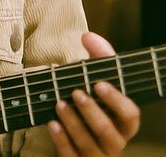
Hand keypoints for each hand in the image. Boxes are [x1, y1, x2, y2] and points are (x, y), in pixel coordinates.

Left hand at [48, 32, 140, 155]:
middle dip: (92, 112)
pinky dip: (61, 140)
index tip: (99, 84)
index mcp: (123, 122)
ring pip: (89, 145)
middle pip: (109, 132)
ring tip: (58, 103)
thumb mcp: (95, 79)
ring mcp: (97, 154)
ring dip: (73, 123)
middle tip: (76, 92)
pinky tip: (51, 123)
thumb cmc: (91, 100)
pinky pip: (72, 155)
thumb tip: (88, 36)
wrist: (75, 129)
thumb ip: (97, 58)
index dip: (117, 101)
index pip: (130, 115)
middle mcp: (115, 141)